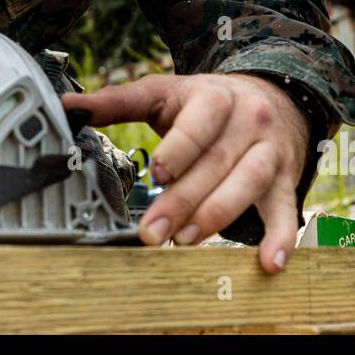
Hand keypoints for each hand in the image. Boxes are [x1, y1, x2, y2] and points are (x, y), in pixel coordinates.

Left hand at [63, 73, 310, 273]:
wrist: (273, 97)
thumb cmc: (208, 102)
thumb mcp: (164, 93)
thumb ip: (117, 101)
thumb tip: (68, 107)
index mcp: (214, 97)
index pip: (198, 124)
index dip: (178, 150)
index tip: (156, 172)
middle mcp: (247, 121)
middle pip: (216, 163)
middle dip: (182, 200)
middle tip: (152, 232)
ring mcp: (269, 151)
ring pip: (248, 184)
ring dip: (216, 216)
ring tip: (184, 241)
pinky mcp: (286, 179)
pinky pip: (286, 209)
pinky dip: (282, 237)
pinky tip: (270, 262)